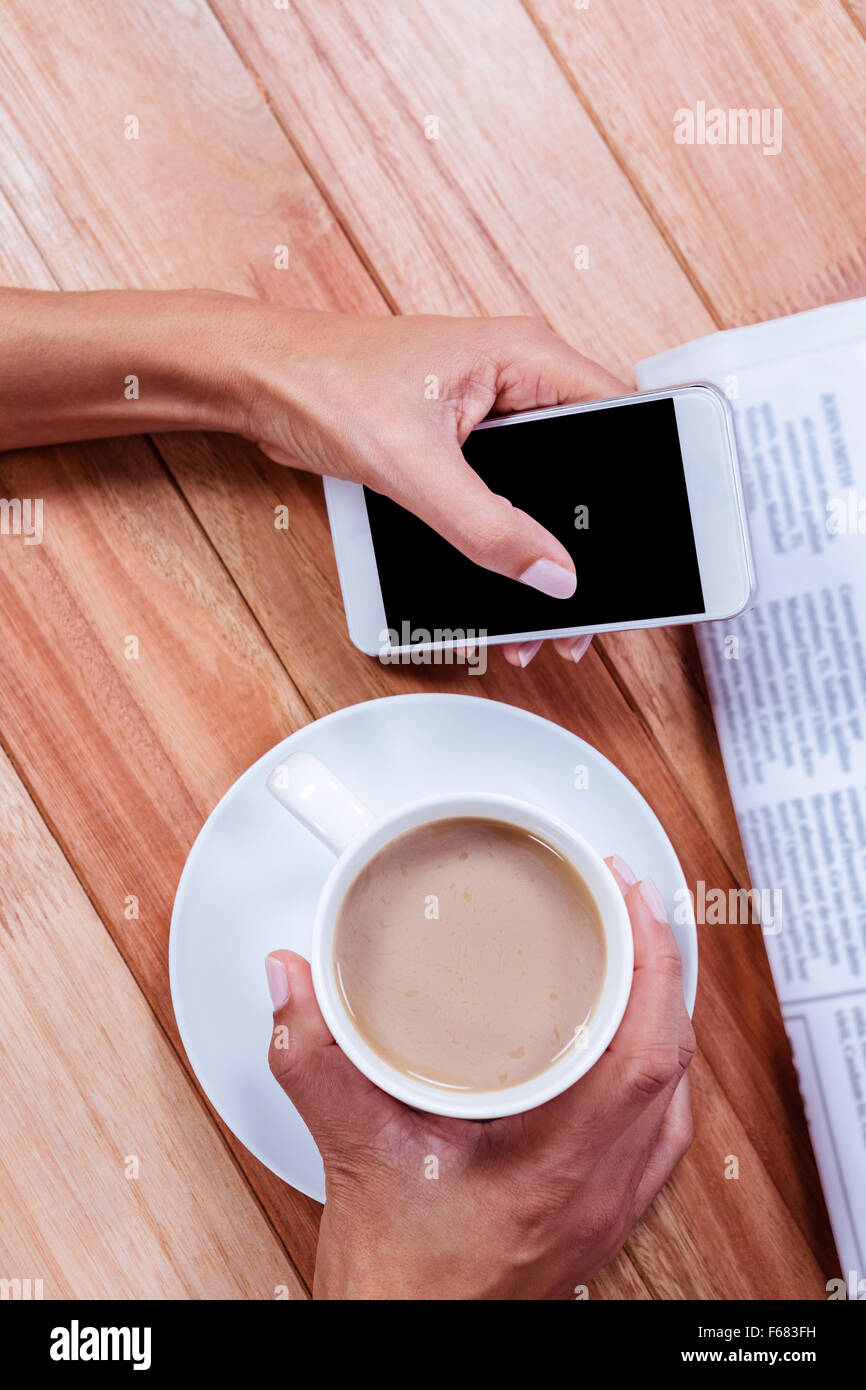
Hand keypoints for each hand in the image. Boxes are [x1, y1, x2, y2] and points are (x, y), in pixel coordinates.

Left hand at [226, 305, 627, 667]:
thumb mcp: (415, 466)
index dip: (640, 480)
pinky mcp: (461, 440)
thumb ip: (488, 526)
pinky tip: (506, 577)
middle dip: (588, 533)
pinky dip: (509, 536)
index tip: (635, 542)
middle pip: (589, 459)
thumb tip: (550, 573)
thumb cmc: (324, 383)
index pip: (621, 415)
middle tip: (586, 595)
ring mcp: (490, 409)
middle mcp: (517, 377)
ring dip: (546, 542)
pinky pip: (507, 492)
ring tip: (545, 605)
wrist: (260, 381)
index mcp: (525, 356)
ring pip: (547, 483)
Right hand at [265, 855, 694, 1299]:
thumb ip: (312, 1056)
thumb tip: (292, 981)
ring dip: (662, 1021)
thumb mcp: (351, 1153)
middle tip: (630, 907)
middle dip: (659, 969)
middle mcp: (600, 1190)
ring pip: (673, 1100)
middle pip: (670, 1062)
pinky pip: (659, 1135)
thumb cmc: (399, 1281)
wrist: (415, 1341)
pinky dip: (652, 1075)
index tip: (631, 901)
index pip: (641, 1051)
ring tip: (635, 960)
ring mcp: (610, 1208)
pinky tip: (624, 1051)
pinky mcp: (603, 1219)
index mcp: (555, 1167)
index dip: (650, 962)